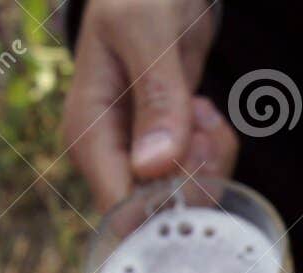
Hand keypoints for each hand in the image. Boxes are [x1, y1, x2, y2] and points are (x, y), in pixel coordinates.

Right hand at [62, 0, 223, 207]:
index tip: (193, 152)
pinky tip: (204, 114)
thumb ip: (157, 97)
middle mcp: (109, 156)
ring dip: (211, 159)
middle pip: (159, 210)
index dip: (166, 202)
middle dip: (196, 174)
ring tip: (202, 109)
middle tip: (202, 119)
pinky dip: (214, 150)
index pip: (120, 208)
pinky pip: (198, 176)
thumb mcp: (148, 32)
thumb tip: (153, 167)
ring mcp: (137, 158)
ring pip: (185, 197)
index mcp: (88, 133)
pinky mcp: (164, 154)